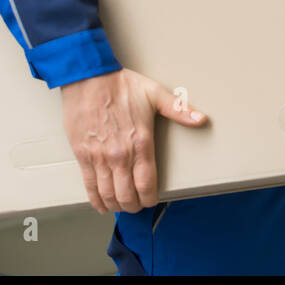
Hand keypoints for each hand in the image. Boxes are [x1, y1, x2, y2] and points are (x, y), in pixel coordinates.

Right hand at [60, 67, 207, 214]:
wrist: (88, 77)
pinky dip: (95, 199)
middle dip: (134, 206)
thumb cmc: (121, 85)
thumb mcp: (155, 95)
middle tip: (137, 206)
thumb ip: (179, 110)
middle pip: (127, 195)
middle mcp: (120, 155)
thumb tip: (201, 119)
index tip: (152, 201)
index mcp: (141, 143)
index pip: (146, 184)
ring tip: (122, 206)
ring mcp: (99, 157)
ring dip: (116, 205)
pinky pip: (89, 185)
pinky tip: (101, 205)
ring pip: (108, 194)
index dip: (150, 198)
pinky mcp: (83, 155)